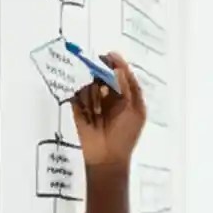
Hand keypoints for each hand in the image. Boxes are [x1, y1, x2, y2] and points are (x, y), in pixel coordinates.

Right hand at [71, 52, 146, 172]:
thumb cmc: (125, 134)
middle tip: (103, 83)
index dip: (115, 63)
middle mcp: (107, 94)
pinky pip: (77, 95)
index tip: (110, 55)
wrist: (107, 156)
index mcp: (124, 94)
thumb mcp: (135, 110)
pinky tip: (90, 115)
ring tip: (98, 113)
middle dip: (100, 75)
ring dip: (94, 96)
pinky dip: (84, 102)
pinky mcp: (78, 107)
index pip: (118, 72)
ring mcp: (91, 100)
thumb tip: (119, 68)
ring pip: (89, 83)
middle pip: (101, 73)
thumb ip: (129, 87)